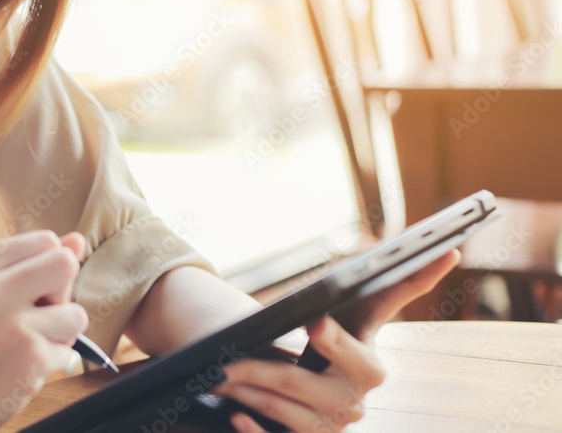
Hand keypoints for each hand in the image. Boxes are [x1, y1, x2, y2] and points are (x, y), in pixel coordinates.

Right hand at [0, 230, 88, 430]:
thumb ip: (34, 264)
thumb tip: (79, 240)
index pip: (45, 241)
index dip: (46, 270)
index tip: (21, 293)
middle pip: (66, 264)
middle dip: (61, 293)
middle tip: (32, 317)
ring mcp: (11, 323)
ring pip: (75, 313)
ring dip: (59, 335)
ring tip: (23, 345)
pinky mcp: (30, 355)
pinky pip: (69, 350)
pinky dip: (51, 362)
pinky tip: (20, 368)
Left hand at [214, 249, 460, 431]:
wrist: (313, 376)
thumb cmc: (333, 334)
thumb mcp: (357, 309)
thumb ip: (401, 286)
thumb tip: (448, 251)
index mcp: (370, 368)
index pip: (353, 354)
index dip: (335, 341)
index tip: (314, 322)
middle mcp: (355, 403)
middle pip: (301, 386)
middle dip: (262, 371)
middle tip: (228, 359)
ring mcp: (333, 428)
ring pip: (282, 412)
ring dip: (247, 393)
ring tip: (218, 375)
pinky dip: (252, 430)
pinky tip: (234, 414)